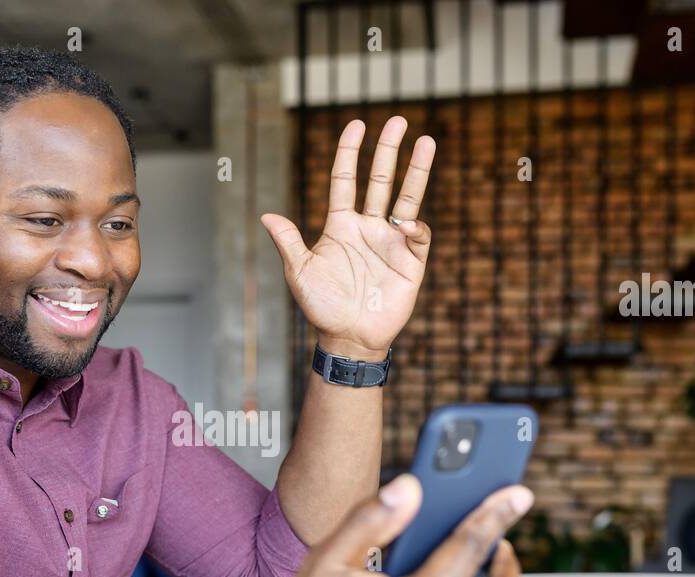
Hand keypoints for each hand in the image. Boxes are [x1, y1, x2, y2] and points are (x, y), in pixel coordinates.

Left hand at [261, 116, 436, 358]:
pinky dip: (415, 225)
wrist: (349, 338)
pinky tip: (408, 225)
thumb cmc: (322, 307)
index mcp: (340, 225)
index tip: (356, 125)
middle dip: (389, 150)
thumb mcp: (299, 274)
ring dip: (417, 171)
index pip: (345, 179)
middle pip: (380, 179)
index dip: (349, 153)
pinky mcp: (411, 260)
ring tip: (427, 142)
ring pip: (406, 197)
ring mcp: (391, 241)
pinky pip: (418, 234)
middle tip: (398, 120)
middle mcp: (368, 227)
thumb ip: (289, 243)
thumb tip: (267, 216)